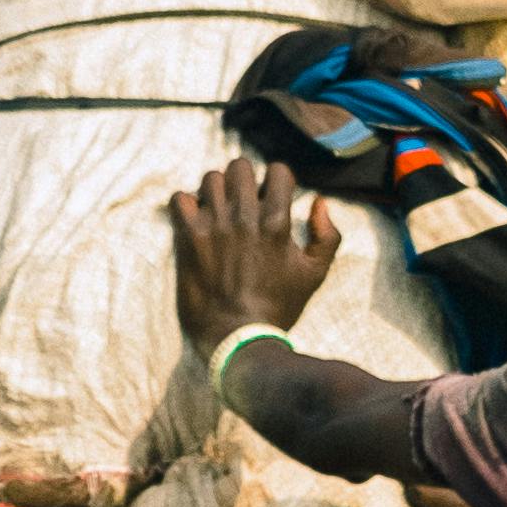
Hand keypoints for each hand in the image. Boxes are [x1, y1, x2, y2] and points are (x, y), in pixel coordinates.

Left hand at [172, 153, 333, 356]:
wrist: (238, 339)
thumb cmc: (279, 309)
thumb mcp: (315, 275)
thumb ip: (327, 236)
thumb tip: (320, 202)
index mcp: (277, 222)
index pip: (277, 170)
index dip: (275, 181)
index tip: (270, 198)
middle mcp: (245, 217)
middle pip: (240, 167)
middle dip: (242, 181)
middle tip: (240, 202)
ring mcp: (214, 226)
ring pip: (209, 178)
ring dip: (214, 191)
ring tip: (216, 212)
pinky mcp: (189, 239)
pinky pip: (179, 200)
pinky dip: (185, 206)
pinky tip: (194, 221)